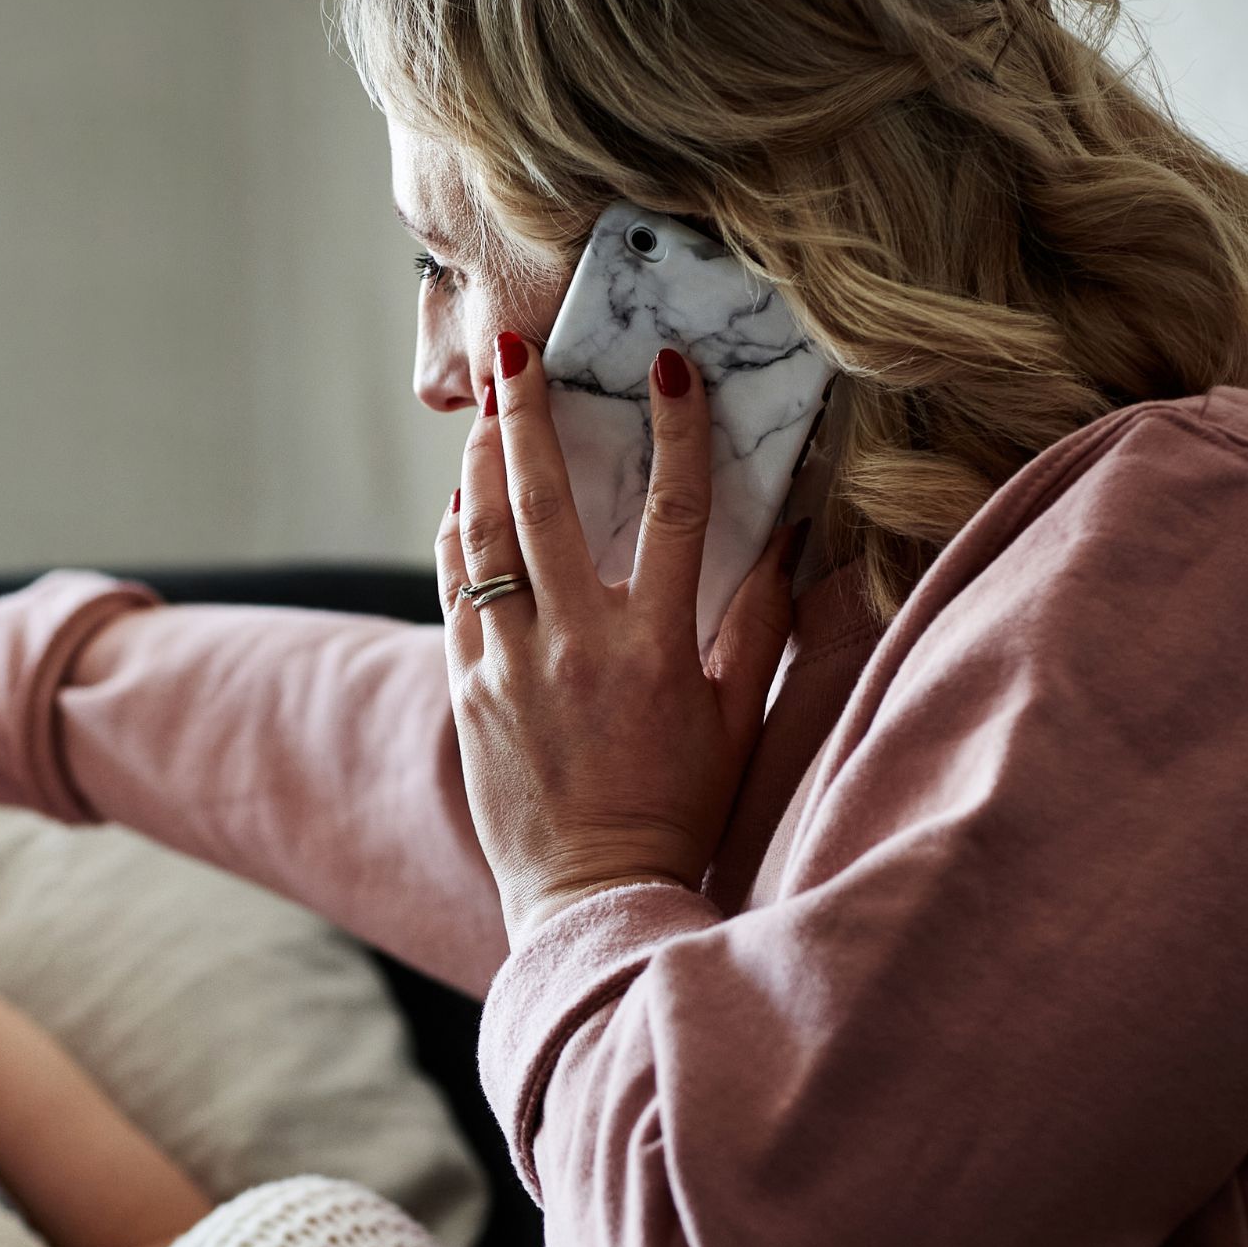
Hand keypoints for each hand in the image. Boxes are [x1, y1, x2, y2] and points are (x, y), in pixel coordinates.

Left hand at [440, 332, 800, 942]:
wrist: (592, 895)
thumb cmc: (682, 808)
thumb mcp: (739, 719)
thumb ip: (760, 623)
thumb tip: (792, 534)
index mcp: (656, 647)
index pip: (674, 511)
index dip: (676, 432)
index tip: (669, 368)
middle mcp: (575, 645)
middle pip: (544, 501)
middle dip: (528, 415)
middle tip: (515, 352)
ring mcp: (510, 665)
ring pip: (483, 537)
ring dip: (482, 462)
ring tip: (487, 407)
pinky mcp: (469, 687)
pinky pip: (456, 590)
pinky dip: (458, 536)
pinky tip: (464, 498)